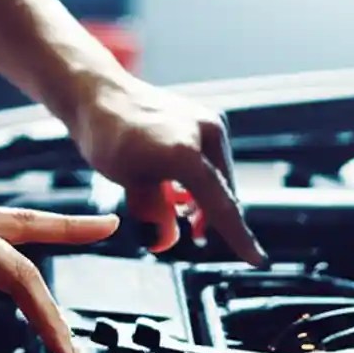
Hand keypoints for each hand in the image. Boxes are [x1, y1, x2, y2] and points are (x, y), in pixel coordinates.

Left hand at [70, 74, 266, 264]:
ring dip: (203, 196)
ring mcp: (206, 121)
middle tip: (194, 234)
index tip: (256, 259)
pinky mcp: (200, 116)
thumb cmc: (107, 134)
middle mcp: (205, 132)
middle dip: (210, 216)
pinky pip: (209, 157)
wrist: (97, 94)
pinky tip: (178, 186)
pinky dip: (198, 176)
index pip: (221, 205)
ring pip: (216, 175)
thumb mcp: (129, 183)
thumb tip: (165, 241)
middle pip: (222, 191)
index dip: (238, 237)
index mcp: (187, 152)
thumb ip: (154, 214)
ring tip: (178, 208)